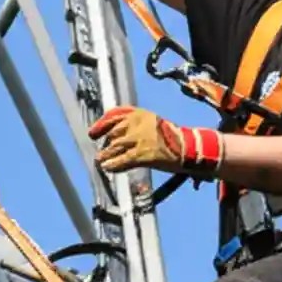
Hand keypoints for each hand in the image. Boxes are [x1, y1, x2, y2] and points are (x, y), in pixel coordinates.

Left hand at [89, 106, 222, 173]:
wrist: (189, 148)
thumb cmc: (171, 137)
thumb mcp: (153, 122)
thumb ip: (134, 124)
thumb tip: (112, 134)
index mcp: (141, 113)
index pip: (114, 115)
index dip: (101, 125)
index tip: (93, 133)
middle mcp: (138, 124)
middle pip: (113, 133)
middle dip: (107, 144)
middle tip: (104, 152)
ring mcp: (139, 139)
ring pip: (113, 147)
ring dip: (106, 156)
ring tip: (103, 161)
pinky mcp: (141, 155)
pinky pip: (120, 161)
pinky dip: (112, 165)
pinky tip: (108, 168)